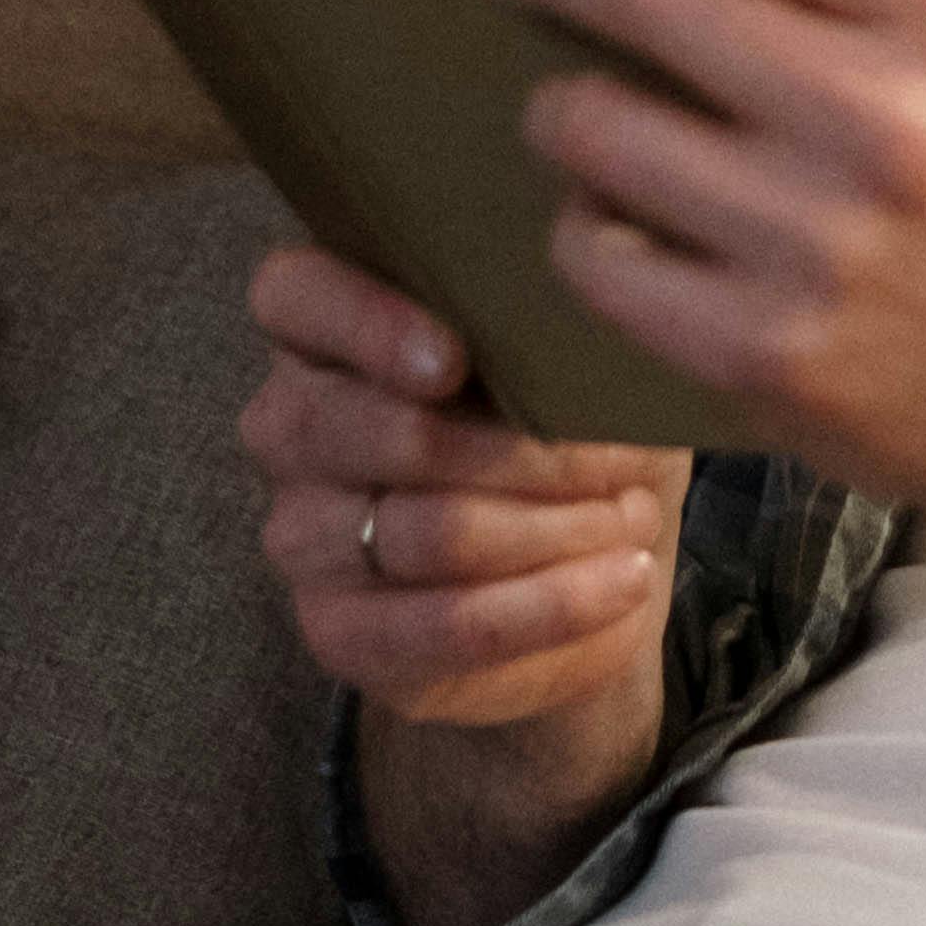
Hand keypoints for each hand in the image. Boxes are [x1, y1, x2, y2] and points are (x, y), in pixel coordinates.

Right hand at [236, 229, 683, 743]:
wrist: (576, 583)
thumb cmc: (568, 436)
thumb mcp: (578, 364)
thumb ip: (553, 325)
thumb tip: (588, 323)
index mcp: (325, 327)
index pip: (293, 295)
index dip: (367, 323)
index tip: (455, 360)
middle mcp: (291, 425)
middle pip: (381, 429)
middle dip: (521, 450)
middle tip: (618, 460)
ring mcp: (303, 533)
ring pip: (426, 531)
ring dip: (554, 528)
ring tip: (634, 518)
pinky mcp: (338, 631)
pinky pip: (442, 624)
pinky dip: (551, 603)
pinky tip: (623, 579)